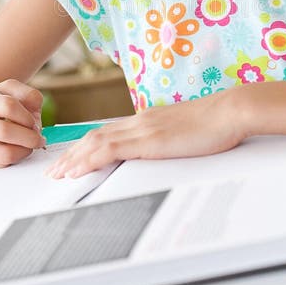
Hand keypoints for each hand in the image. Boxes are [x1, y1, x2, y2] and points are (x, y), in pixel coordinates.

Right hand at [0, 79, 46, 170]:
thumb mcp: (1, 91)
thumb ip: (25, 94)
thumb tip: (37, 114)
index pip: (8, 105)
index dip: (27, 116)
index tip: (34, 122)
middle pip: (6, 132)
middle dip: (30, 137)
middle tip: (38, 138)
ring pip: (4, 153)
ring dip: (25, 151)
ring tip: (29, 146)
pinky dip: (13, 158)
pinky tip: (14, 150)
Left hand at [45, 89, 242, 178]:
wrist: (231, 111)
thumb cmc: (218, 123)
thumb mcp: (188, 133)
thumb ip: (172, 141)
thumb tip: (167, 151)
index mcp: (148, 120)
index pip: (109, 132)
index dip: (88, 145)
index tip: (73, 157)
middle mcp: (140, 121)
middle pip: (96, 136)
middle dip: (73, 154)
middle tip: (54, 170)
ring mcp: (142, 129)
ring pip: (96, 142)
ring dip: (74, 158)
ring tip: (58, 173)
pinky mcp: (148, 140)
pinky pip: (109, 150)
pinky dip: (88, 159)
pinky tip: (76, 170)